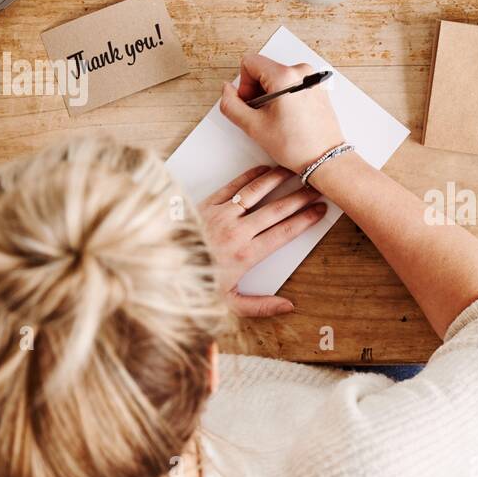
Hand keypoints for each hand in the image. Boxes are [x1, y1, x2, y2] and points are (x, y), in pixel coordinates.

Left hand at [198, 165, 326, 316]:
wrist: (157, 266)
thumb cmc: (192, 285)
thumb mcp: (228, 304)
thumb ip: (260, 306)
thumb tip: (289, 306)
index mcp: (246, 255)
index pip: (284, 233)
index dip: (305, 220)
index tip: (320, 211)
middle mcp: (237, 232)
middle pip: (277, 210)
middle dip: (300, 198)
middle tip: (316, 189)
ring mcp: (221, 215)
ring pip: (257, 192)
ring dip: (279, 180)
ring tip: (296, 172)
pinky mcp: (206, 204)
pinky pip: (234, 186)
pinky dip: (251, 176)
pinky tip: (265, 170)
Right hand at [220, 55, 344, 174]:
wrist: (325, 159)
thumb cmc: (298, 146)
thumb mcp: (254, 127)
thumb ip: (231, 105)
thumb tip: (227, 90)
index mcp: (286, 76)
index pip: (250, 63)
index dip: (244, 85)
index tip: (251, 104)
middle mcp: (302, 72)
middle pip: (264, 69)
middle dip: (257, 91)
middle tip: (263, 115)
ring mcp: (313, 79)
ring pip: (278, 77)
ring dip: (271, 95)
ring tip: (277, 118)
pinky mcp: (319, 87)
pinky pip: (293, 84)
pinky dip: (286, 97)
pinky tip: (289, 116)